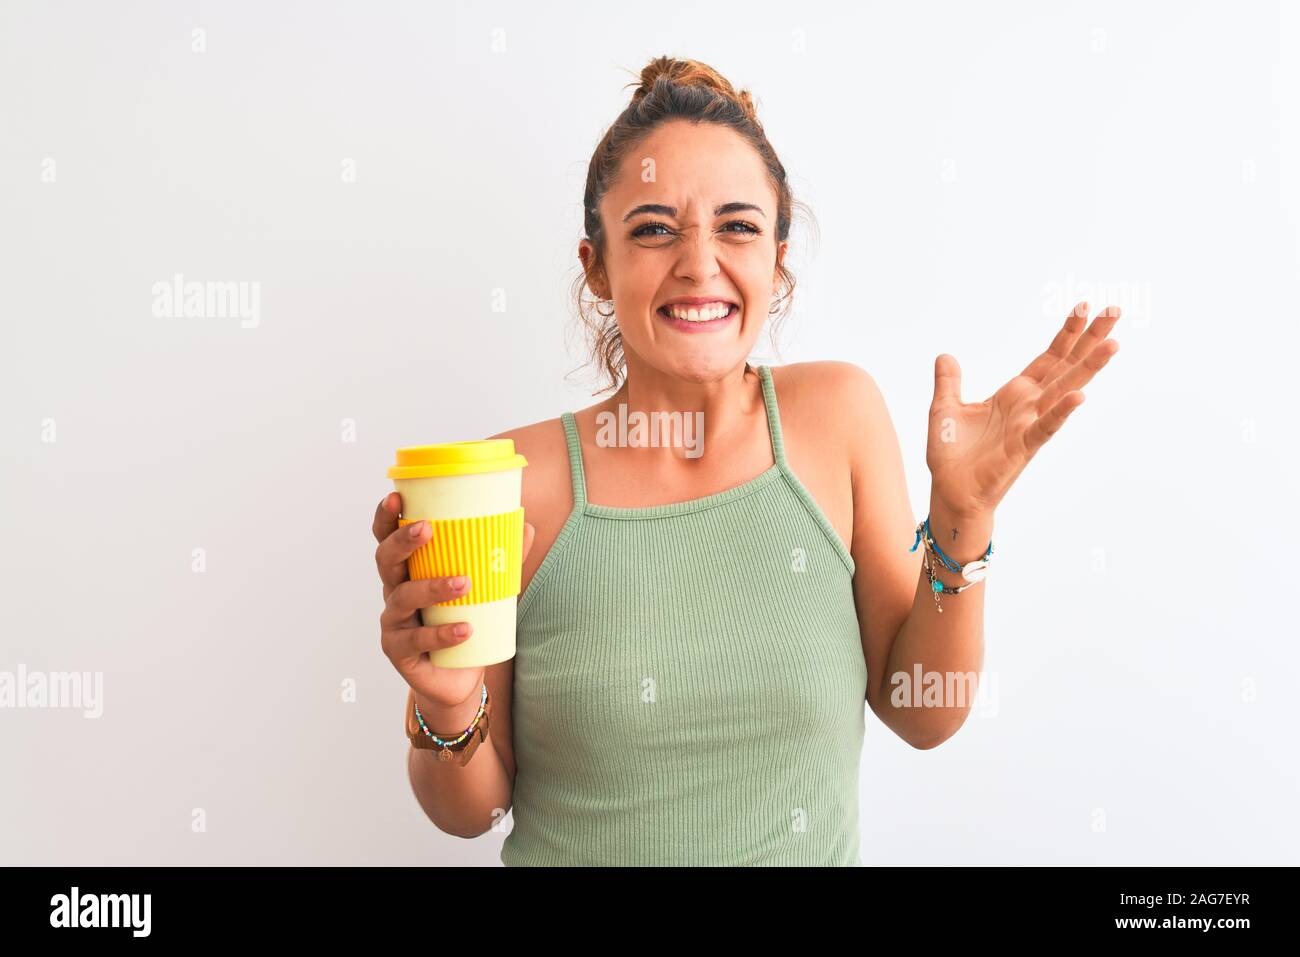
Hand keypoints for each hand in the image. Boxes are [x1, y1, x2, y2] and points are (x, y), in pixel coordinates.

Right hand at [373, 492, 535, 710]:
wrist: (455, 680)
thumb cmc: (465, 624)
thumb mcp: (484, 591)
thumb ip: (501, 561)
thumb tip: (526, 526)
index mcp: (409, 571)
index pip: (387, 538)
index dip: (386, 518)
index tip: (396, 497)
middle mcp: (394, 592)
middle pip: (385, 561)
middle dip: (402, 542)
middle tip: (426, 529)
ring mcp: (393, 623)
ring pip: (402, 599)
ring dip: (431, 588)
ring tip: (464, 583)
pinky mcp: (399, 652)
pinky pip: (417, 641)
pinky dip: (441, 635)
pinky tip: (465, 629)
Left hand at [926, 301, 1120, 516]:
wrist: (950, 492)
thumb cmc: (952, 455)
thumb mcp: (944, 409)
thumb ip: (949, 382)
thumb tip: (945, 356)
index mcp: (1015, 394)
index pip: (1048, 358)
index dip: (1065, 334)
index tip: (1083, 306)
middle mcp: (1029, 406)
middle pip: (1066, 366)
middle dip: (1090, 340)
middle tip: (1116, 311)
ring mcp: (1030, 426)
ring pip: (1065, 391)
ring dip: (1088, 368)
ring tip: (1113, 345)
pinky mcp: (1023, 448)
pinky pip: (1046, 427)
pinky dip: (1061, 412)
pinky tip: (1080, 395)